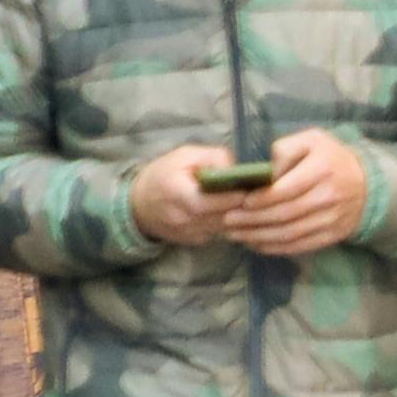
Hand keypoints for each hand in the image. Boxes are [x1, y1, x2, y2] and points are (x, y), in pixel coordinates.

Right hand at [128, 143, 246, 247]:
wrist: (138, 203)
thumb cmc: (163, 174)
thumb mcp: (185, 155)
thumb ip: (213, 157)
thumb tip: (238, 169)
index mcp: (177, 193)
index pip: (213, 202)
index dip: (235, 196)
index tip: (252, 187)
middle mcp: (182, 218)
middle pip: (222, 217)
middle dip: (243, 207)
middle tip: (258, 195)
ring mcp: (187, 233)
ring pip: (223, 227)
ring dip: (238, 216)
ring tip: (248, 201)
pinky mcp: (192, 241)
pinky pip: (217, 233)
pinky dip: (226, 223)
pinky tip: (230, 211)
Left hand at [218, 131, 374, 255]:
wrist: (368, 184)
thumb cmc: (331, 158)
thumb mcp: (312, 140)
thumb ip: (285, 148)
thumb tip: (264, 171)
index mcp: (322, 170)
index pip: (287, 189)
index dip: (263, 198)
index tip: (242, 202)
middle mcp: (328, 197)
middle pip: (285, 214)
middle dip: (253, 220)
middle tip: (229, 220)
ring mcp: (331, 219)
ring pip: (289, 233)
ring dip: (259, 237)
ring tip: (236, 234)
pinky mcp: (332, 236)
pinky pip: (299, 246)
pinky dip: (275, 248)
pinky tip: (256, 244)